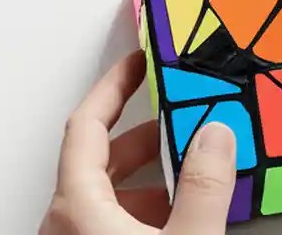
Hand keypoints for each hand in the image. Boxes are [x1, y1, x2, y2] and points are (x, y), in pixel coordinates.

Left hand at [40, 53, 237, 234]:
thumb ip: (203, 187)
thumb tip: (216, 137)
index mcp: (76, 206)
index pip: (86, 124)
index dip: (114, 87)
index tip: (137, 63)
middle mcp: (64, 222)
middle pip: (99, 158)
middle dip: (145, 136)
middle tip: (180, 116)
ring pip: (105, 194)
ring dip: (149, 178)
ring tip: (194, 170)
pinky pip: (108, 222)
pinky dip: (142, 208)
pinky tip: (181, 214)